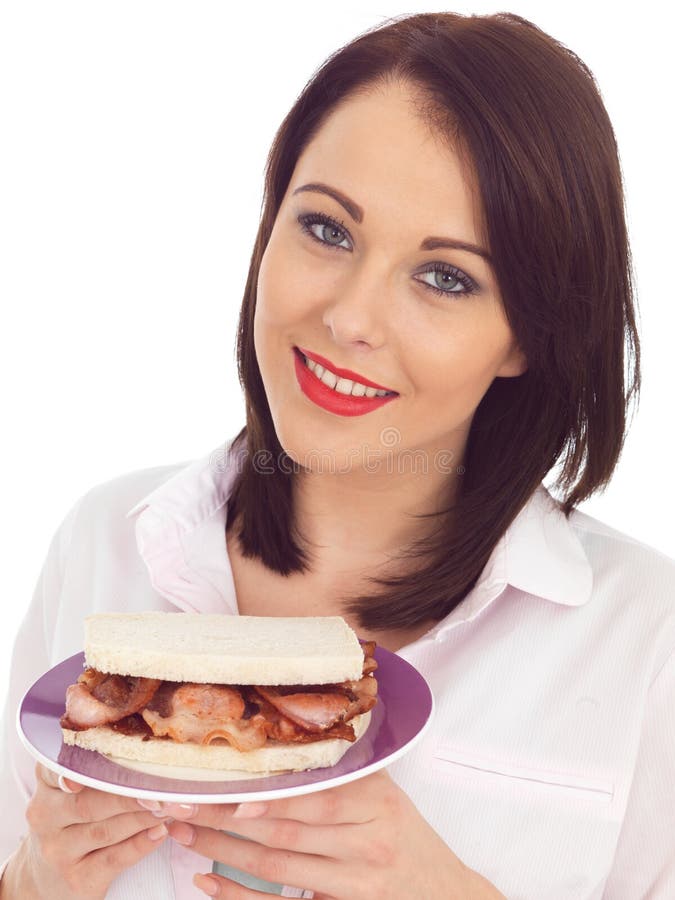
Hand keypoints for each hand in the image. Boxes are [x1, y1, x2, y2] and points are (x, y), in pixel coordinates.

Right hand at [7, 763, 169, 899]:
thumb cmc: (76, 816)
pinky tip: (160, 832)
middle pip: (89, 803)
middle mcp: (46, 817)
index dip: (80, 767)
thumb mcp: (74, 789)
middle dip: (130, 794)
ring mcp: (59, 850)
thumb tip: (146, 744)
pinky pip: (112, 860)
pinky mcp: (76, 878)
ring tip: (169, 806)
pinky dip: (139, 845)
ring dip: (142, 818)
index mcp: (48, 785)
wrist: (55, 873)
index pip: (60, 768)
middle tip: (163, 787)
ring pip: (104, 831)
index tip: (107, 760)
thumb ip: (96, 766)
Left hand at [156, 769, 489, 898]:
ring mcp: (353, 884)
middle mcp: (366, 844)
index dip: (271, 796)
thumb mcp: (389, 795)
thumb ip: (350, 768)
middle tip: (181, 803)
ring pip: (277, 866)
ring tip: (182, 831)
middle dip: (228, 817)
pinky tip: (207, 881)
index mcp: (377, 804)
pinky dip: (240, 896)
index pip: (316, 797)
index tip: (228, 788)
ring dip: (223, 850)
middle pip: (287, 832)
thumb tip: (302, 726)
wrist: (443, 895)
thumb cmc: (408, 837)